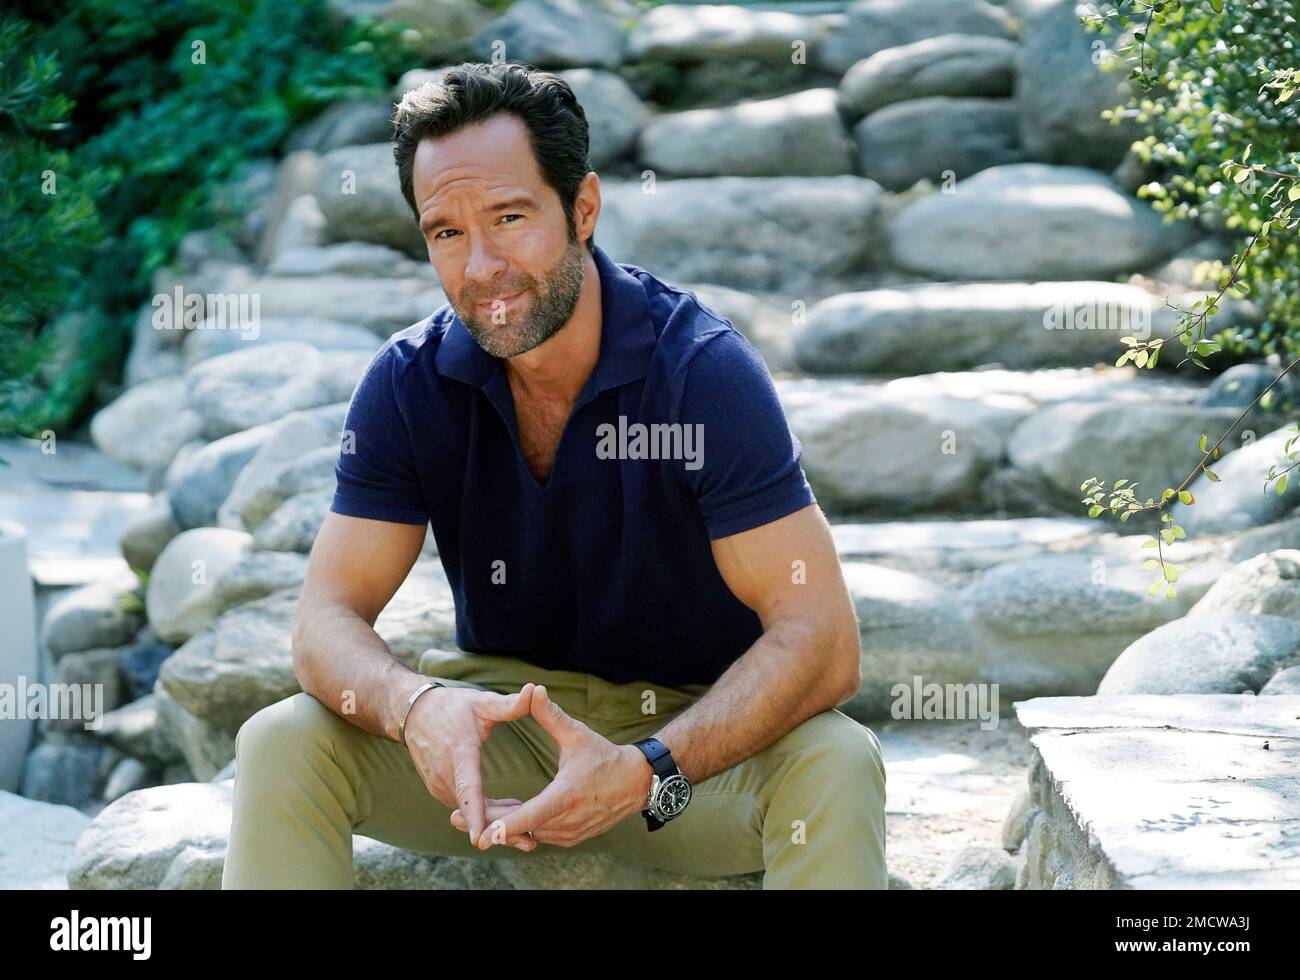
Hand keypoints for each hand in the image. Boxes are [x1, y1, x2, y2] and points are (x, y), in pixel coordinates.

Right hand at [402, 682, 536, 847]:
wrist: (413, 712)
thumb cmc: (451, 706)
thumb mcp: (481, 702)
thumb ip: (509, 704)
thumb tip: (534, 691)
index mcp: (459, 754)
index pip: (467, 789)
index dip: (474, 814)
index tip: (480, 838)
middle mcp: (445, 776)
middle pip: (473, 811)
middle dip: (500, 828)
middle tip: (531, 842)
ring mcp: (439, 786)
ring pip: (469, 813)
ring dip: (495, 821)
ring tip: (527, 827)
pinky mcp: (439, 791)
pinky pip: (464, 808)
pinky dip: (484, 814)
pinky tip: (508, 811)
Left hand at [451, 683, 651, 850]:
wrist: (636, 783)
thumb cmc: (605, 757)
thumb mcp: (577, 734)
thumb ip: (550, 714)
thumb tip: (533, 689)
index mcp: (566, 796)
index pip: (530, 815)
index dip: (505, 824)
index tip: (482, 834)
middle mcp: (566, 821)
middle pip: (520, 828)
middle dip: (488, 825)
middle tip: (453, 819)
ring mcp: (569, 833)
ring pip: (527, 835)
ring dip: (502, 828)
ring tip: (472, 818)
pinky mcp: (570, 838)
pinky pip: (538, 836)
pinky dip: (520, 829)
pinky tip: (501, 820)